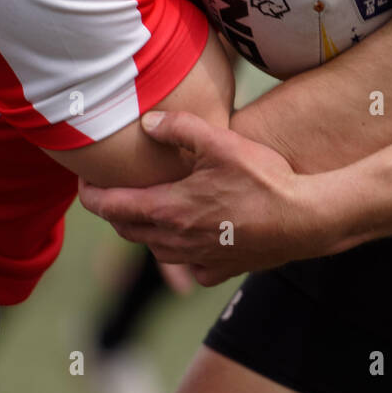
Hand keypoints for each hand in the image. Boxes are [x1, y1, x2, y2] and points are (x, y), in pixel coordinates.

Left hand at [79, 111, 329, 286]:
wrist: (305, 219)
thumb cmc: (265, 180)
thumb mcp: (222, 143)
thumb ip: (180, 128)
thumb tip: (147, 122)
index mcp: (168, 210)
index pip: (109, 207)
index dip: (90, 194)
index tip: (86, 180)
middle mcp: (174, 241)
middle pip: (126, 229)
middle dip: (115, 209)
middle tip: (119, 188)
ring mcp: (196, 259)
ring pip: (154, 248)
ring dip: (147, 228)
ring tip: (156, 206)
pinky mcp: (218, 270)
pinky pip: (187, 265)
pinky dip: (182, 250)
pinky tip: (196, 233)